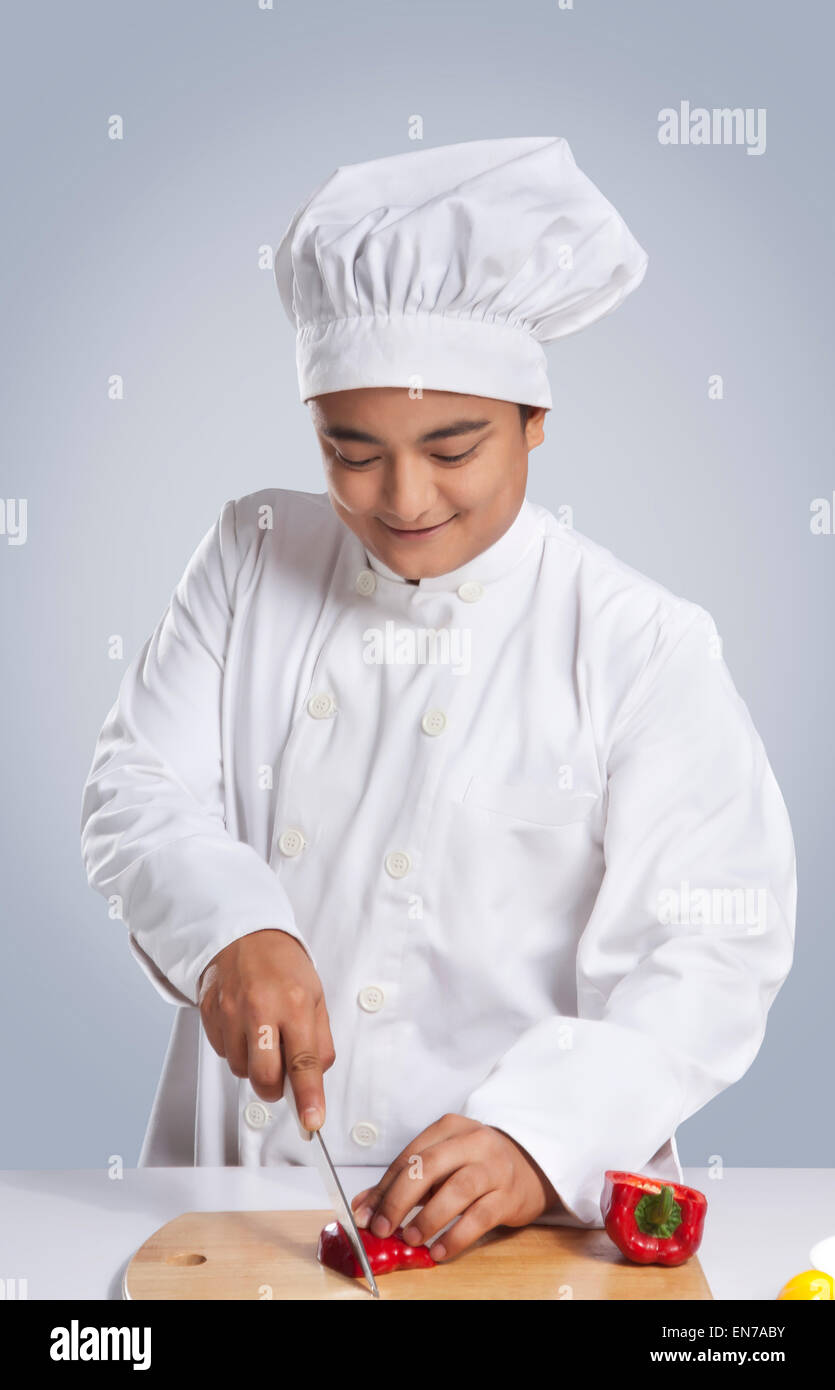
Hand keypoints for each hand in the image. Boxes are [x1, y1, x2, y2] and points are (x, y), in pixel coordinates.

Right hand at [197, 929, 334, 1128]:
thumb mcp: (315, 996)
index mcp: (294, 1004)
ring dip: (254, 1065)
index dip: (309, 1097)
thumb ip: (319, 1041)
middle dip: (274, 1089)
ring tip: (262, 1036)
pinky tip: (244, 1026)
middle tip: (281, 1079)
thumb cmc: (284, 966)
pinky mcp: (209, 1013)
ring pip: (241, 1070)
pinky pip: (223, 1053)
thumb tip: (315, 1081)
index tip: (312, 1122)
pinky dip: (236, 1049)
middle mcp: (260, 1009)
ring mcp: (230, 1012)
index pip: (303, 1062)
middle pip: (264, 1077)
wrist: (245, 934)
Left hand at [349, 1113, 558, 1262]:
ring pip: (458, 1189)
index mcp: (450, 1128)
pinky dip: (457, 1236)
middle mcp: (473, 1141)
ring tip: (411, 1238)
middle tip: (383, 1227)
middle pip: (430, 1165)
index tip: (366, 1214)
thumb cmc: (477, 1165)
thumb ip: (403, 1183)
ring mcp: (494, 1167)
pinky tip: (439, 1249)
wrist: (530, 1167)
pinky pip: (480, 1217)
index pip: (410, 1155)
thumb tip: (364, 1208)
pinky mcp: (510, 1195)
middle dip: (400, 1199)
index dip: (384, 1187)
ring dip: (429, 1217)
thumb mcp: (440, 1166)